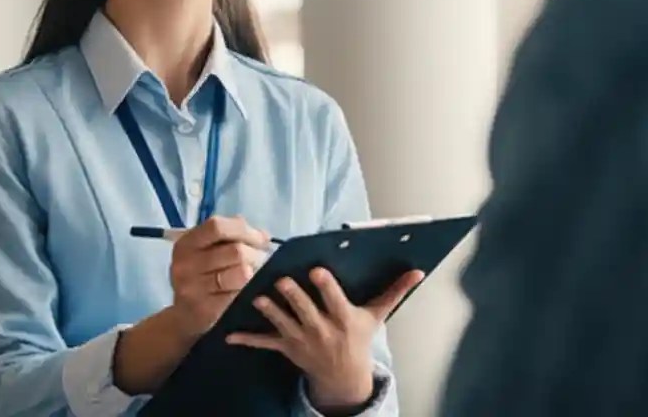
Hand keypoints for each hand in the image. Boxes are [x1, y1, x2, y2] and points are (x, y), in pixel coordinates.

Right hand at [166, 216, 269, 339]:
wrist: (186, 316)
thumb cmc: (204, 275)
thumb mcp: (209, 250)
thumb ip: (234, 235)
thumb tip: (263, 236)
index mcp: (186, 243)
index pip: (217, 227)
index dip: (244, 230)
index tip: (260, 240)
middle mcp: (185, 264)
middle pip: (236, 251)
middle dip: (257, 255)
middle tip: (261, 262)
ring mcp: (192, 288)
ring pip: (242, 273)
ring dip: (255, 274)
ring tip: (253, 276)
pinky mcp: (205, 309)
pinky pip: (239, 295)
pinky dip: (248, 292)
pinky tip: (246, 292)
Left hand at [226, 267, 424, 412]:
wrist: (344, 376)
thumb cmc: (359, 339)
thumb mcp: (377, 317)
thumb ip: (394, 291)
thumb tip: (418, 272)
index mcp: (343, 319)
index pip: (333, 299)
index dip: (324, 286)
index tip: (316, 271)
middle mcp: (321, 330)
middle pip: (304, 310)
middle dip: (292, 296)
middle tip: (281, 280)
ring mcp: (301, 340)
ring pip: (281, 323)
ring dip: (268, 311)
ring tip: (256, 297)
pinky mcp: (286, 347)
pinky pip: (264, 343)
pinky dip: (246, 340)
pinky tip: (229, 335)